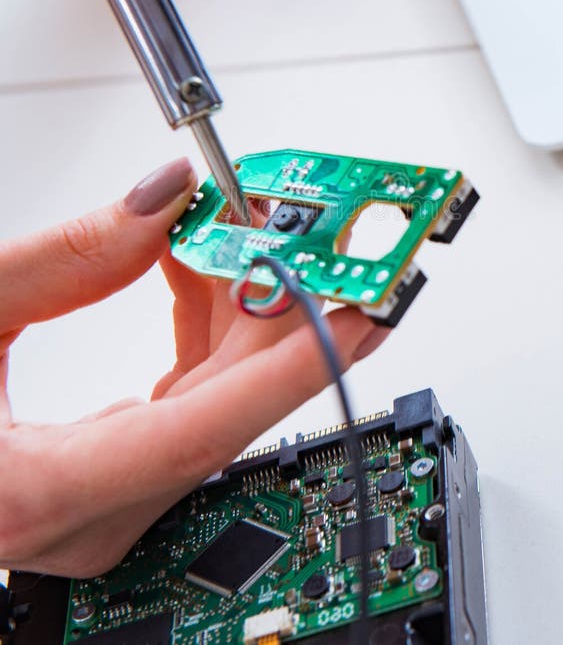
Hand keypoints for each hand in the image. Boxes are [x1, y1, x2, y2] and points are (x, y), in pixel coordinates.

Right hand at [0, 158, 387, 577]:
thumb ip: (66, 257)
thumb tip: (163, 199)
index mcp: (41, 492)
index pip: (206, 426)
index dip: (292, 360)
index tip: (365, 308)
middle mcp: (88, 518)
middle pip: (223, 405)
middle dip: (274, 305)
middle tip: (316, 232)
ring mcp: (102, 506)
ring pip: (210, 403)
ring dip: (233, 309)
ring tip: (239, 229)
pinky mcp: (104, 478)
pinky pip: (182, 404)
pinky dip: (197, 334)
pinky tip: (191, 273)